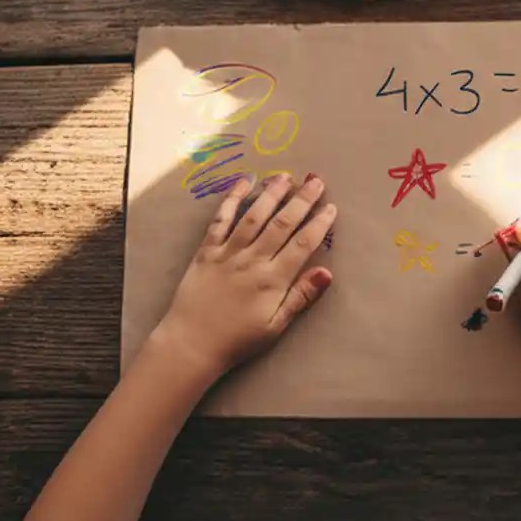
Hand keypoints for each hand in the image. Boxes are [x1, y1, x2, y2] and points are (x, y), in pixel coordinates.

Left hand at [151, 174, 337, 375]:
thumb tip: (326, 272)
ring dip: (271, 194)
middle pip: (281, 224)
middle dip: (301, 200)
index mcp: (272, 280)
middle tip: (316, 181)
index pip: (302, 245)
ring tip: (285, 176)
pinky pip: (221, 221)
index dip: (318, 224)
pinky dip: (232, 200)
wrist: (191, 344)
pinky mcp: (207, 251)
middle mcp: (252, 261)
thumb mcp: (275, 326)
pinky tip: (243, 183)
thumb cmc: (237, 341)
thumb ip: (300, 297)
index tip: (330, 207)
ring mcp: (228, 253)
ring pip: (254, 216)